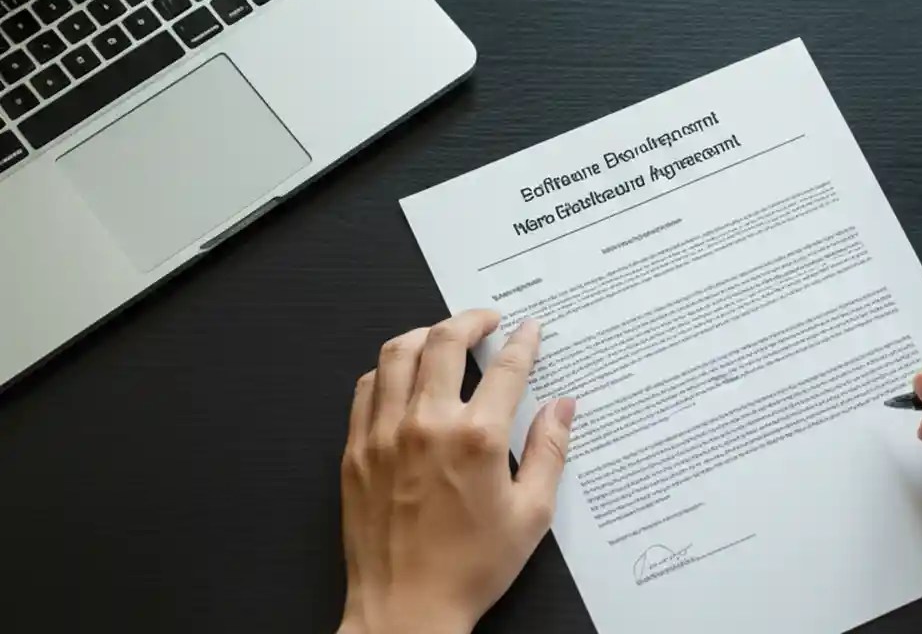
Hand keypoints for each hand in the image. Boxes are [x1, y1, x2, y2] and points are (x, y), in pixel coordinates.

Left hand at [337, 310, 575, 633]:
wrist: (406, 609)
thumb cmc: (470, 569)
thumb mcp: (531, 514)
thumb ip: (549, 452)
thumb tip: (563, 409)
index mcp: (476, 438)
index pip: (507, 368)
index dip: (523, 341)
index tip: (530, 330)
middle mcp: (427, 424)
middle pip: (445, 341)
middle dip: (471, 319)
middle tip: (487, 319)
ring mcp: (385, 434)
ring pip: (397, 353)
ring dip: (425, 333)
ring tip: (443, 335)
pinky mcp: (356, 450)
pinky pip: (366, 388)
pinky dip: (387, 368)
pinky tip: (402, 374)